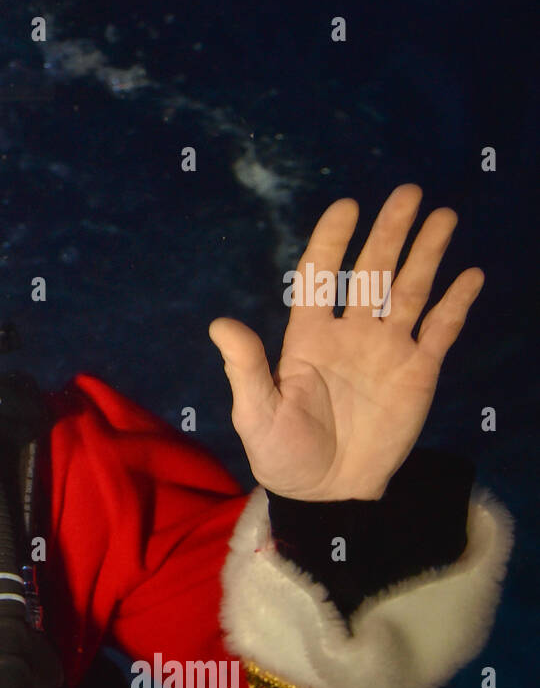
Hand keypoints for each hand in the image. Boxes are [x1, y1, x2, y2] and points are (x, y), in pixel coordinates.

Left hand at [208, 184, 482, 500]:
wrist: (326, 493)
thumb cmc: (282, 453)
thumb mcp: (255, 413)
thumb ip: (245, 368)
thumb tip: (219, 324)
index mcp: (307, 338)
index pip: (320, 278)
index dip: (332, 242)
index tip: (347, 206)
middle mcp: (349, 334)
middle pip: (371, 273)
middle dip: (389, 234)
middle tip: (408, 194)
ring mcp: (386, 351)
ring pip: (409, 292)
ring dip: (426, 255)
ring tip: (442, 216)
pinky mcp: (417, 374)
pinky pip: (440, 331)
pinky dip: (455, 303)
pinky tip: (469, 275)